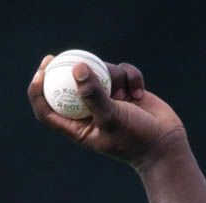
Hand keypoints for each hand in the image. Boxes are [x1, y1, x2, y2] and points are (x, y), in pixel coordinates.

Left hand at [27, 55, 186, 169]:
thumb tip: (77, 68)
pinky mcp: (124, 91)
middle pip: (70, 86)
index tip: (41, 72)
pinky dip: (131, 77)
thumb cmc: (134, 139)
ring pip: (100, 74)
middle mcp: (89, 113)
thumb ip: (93, 94)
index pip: (48, 109)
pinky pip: (121, 72)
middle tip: (63, 55)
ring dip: (113, 76)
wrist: (165, 144)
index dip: (39, 91)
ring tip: (125, 92)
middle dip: (68, 69)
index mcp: (77, 127)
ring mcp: (107, 100)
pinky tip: (140, 92)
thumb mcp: (111, 117)